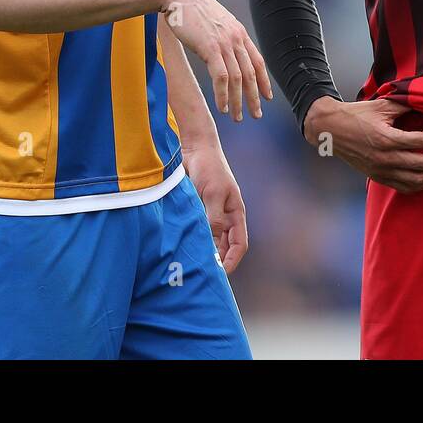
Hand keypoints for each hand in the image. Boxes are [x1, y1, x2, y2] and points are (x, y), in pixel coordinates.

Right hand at [159, 0, 272, 121]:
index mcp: (239, 32)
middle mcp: (236, 38)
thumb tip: (223, 51)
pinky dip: (223, 95)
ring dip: (238, 101)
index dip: (263, 80)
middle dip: (254, 97)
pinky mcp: (210, 48)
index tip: (266, 96)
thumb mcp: (215, 22)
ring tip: (237, 117)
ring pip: (238, 79)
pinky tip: (222, 106)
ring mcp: (224, 43)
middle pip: (251, 74)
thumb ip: (223, 36)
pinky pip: (221, 77)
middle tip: (256, 114)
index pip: (257, 61)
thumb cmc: (191, 9)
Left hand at [183, 142, 247, 273]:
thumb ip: (214, 217)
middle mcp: (224, 216)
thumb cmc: (209, 167)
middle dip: (217, 260)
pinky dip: (193, 239)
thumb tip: (213, 242)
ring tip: (192, 264)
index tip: (221, 274)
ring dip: (204, 251)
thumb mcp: (213, 193)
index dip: (232, 260)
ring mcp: (210, 213)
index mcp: (235, 212)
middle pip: (225, 246)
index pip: (239, 244)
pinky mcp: (196, 210)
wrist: (194, 148)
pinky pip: (197, 230)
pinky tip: (183, 248)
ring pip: (210, 240)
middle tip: (203, 274)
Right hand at [303, 96, 422, 193]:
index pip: (421, 141)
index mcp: (386, 139)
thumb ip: (405, 106)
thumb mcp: (381, 105)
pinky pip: (406, 188)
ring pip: (418, 181)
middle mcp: (385, 159)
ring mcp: (381, 171)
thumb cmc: (356, 114)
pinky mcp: (378, 178)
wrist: (331, 129)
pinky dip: (421, 183)